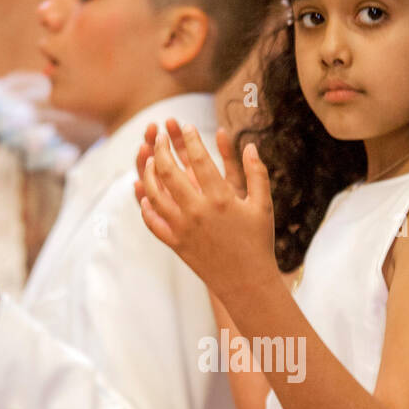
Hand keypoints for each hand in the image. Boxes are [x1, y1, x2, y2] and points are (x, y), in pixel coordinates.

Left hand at [134, 122, 276, 302]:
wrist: (247, 282)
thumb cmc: (258, 242)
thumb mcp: (263, 205)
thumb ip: (257, 173)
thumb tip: (250, 145)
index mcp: (221, 198)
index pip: (198, 158)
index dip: (190, 138)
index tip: (187, 126)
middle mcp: (198, 211)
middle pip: (169, 171)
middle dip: (161, 148)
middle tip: (160, 136)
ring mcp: (183, 228)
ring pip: (154, 194)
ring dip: (148, 173)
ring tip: (150, 160)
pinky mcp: (175, 243)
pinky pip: (152, 221)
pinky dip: (146, 206)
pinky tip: (146, 194)